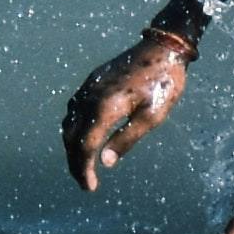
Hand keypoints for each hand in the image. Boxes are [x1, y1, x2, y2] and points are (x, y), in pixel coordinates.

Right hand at [64, 33, 190, 192]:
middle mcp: (91, 97)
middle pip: (72, 137)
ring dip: (72, 147)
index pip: (85, 146)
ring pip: (69, 123)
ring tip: (83, 165)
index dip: (84, 169)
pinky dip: (74, 128)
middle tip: (85, 183)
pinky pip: (74, 109)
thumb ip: (127, 139)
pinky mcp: (92, 81)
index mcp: (106, 107)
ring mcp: (89, 87)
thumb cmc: (163, 82)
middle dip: (75, 163)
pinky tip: (83, 137)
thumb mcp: (152, 115)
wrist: (163, 46)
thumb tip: (105, 163)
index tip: (90, 187)